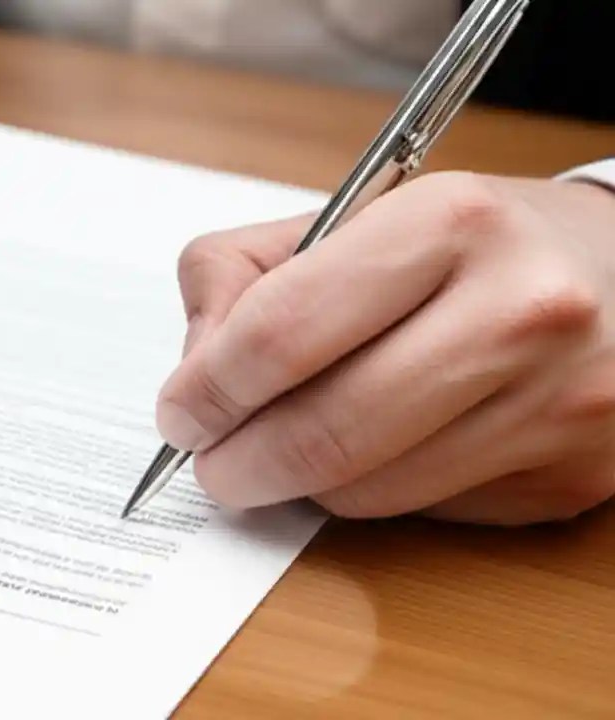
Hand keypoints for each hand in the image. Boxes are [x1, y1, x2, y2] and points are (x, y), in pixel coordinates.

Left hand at [158, 171, 614, 525]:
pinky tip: (380, 447)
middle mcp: (521, 312)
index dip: (207, 388)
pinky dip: (374, 491)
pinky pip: (424, 511)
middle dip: (237, 462)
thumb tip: (195, 370)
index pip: (283, 331)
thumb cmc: (469, 243)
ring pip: (367, 491)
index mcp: (451, 221)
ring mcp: (558, 404)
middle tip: (211, 460)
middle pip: (322, 433)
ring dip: (300, 483)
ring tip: (286, 447)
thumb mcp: (354, 214)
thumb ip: (244, 274)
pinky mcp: (572, 475)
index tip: (180, 411)